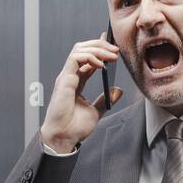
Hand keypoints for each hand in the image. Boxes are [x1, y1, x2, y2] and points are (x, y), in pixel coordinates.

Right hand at [39, 33, 123, 151]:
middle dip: (100, 45)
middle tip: (115, 50)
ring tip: (112, 55)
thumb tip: (118, 90)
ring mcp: (66, 76)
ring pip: (79, 50)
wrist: (64, 137)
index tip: (113, 48)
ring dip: (97, 49)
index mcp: (76, 81)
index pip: (87, 58)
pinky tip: (101, 64)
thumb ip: (106, 99)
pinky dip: (89, 57)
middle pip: (82, 49)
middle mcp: (70, 76)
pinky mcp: (65, 79)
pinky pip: (75, 58)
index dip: (99, 50)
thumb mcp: (96, 111)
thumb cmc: (74, 127)